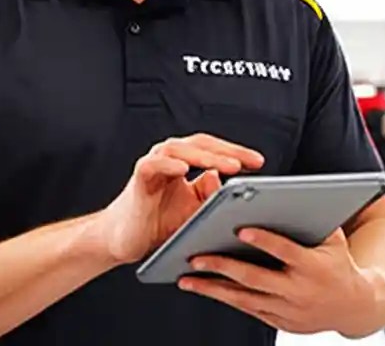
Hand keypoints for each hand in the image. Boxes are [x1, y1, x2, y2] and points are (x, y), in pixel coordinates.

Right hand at [97, 134, 264, 263]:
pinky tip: (184, 170)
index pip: (211, 149)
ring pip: (177, 149)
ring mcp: (153, 167)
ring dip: (203, 156)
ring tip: (227, 165)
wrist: (125, 240)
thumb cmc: (158, 224)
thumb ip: (210, 197)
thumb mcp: (195, 212)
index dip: (234, 152)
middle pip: (198, 144)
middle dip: (226, 151)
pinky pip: (152, 165)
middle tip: (250, 162)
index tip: (259, 163)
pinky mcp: (138, 179)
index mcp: (183, 164)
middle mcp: (168, 160)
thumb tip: (223, 179)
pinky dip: (168, 165)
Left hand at [177, 228, 374, 335]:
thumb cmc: (338, 262)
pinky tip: (203, 287)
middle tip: (195, 255)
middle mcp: (299, 292)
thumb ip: (310, 217)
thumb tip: (285, 190)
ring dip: (213, 288)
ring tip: (186, 277)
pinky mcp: (280, 322)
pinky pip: (247, 309)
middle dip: (222, 266)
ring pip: (244, 299)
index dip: (264, 240)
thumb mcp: (333, 239)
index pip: (285, 252)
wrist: (355, 307)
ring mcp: (288, 311)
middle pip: (255, 278)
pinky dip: (224, 298)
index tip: (240, 228)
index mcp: (313, 267)